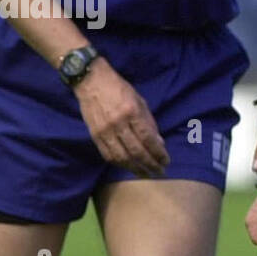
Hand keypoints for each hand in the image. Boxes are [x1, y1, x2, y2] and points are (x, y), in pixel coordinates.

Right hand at [74, 58, 168, 175]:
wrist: (90, 81)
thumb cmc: (119, 88)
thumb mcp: (139, 100)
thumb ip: (149, 122)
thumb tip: (159, 143)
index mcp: (131, 112)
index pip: (148, 138)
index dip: (158, 153)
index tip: (166, 161)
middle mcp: (117, 123)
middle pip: (136, 151)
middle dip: (150, 164)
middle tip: (159, 172)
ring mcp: (104, 130)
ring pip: (121, 157)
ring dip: (135, 168)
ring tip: (145, 174)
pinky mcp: (94, 135)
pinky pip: (108, 155)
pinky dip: (119, 164)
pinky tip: (128, 167)